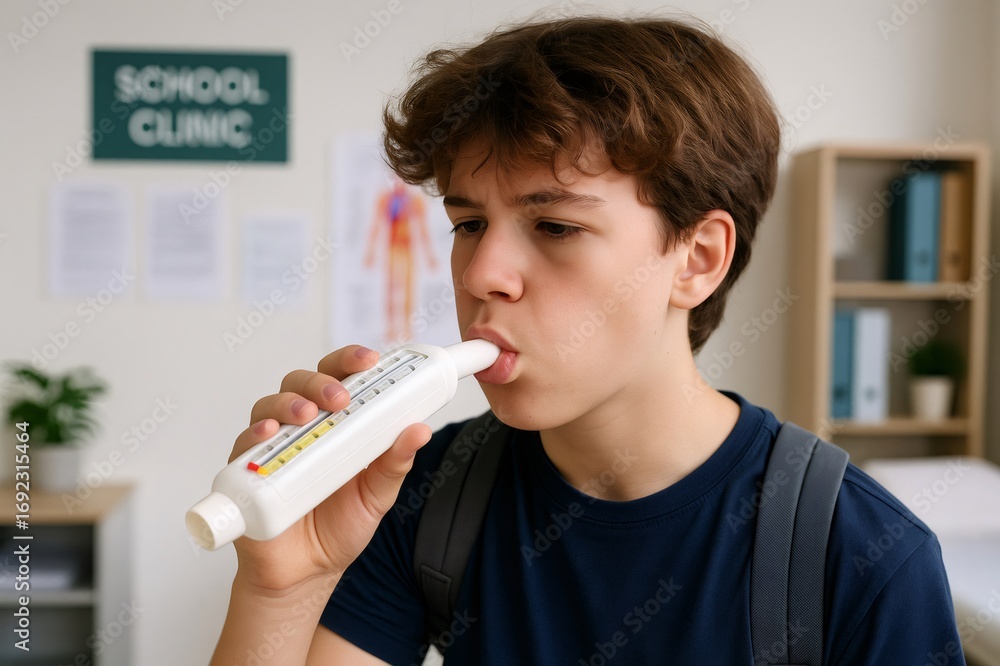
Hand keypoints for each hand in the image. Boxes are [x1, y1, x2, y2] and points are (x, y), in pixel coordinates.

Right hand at [227, 344, 430, 592]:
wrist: (305, 575)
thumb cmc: (339, 528)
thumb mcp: (377, 494)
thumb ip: (395, 463)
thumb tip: (419, 430)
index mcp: (335, 424)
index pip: (338, 378)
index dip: (350, 361)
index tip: (370, 360)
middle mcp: (301, 428)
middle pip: (300, 384)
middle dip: (319, 382)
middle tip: (339, 399)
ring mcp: (271, 448)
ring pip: (270, 406)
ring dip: (288, 403)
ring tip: (308, 416)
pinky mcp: (245, 473)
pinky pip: (243, 445)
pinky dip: (254, 434)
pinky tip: (268, 434)